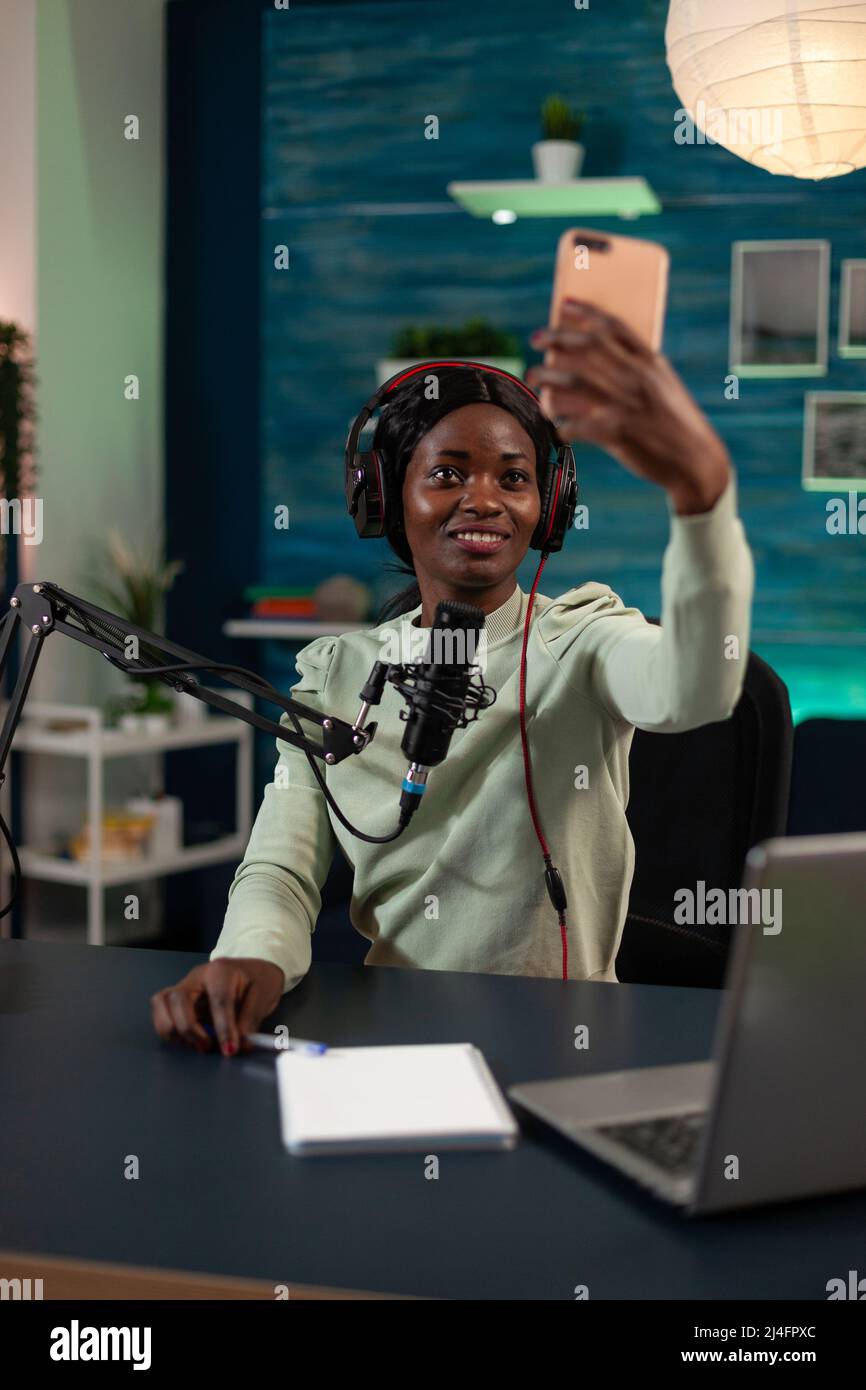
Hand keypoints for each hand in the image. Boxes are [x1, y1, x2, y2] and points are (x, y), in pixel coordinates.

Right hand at [150, 958, 284, 1057]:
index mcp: (221, 971)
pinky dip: (171, 1032)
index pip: (218, 1000)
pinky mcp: (177, 1000)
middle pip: (178, 999)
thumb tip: (241, 1045)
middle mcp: (196, 977)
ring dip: (173, 1030)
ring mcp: (184, 987)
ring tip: (196, 1044)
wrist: (250, 972)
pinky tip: (190, 1042)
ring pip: (161, 1003)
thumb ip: (250, 1021)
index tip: (230, 1049)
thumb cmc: (257, 980)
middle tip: (207, 1046)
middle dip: (189, 1028)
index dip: (224, 1028)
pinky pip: (162, 1014)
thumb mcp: (263, 996)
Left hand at [525, 300, 730, 514]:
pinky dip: (561, 425)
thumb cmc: (676, 424)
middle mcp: (637, 378)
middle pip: (589, 347)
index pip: (614, 327)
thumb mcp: (664, 387)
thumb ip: (638, 370)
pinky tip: (555, 428)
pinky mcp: (618, 433)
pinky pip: (577, 424)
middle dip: (557, 338)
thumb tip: (605, 358)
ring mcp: (626, 404)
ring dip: (548, 377)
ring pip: (576, 381)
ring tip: (532, 376)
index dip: (587, 312)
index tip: (565, 305)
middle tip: (536, 338)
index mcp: (651, 362)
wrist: (697, 461)